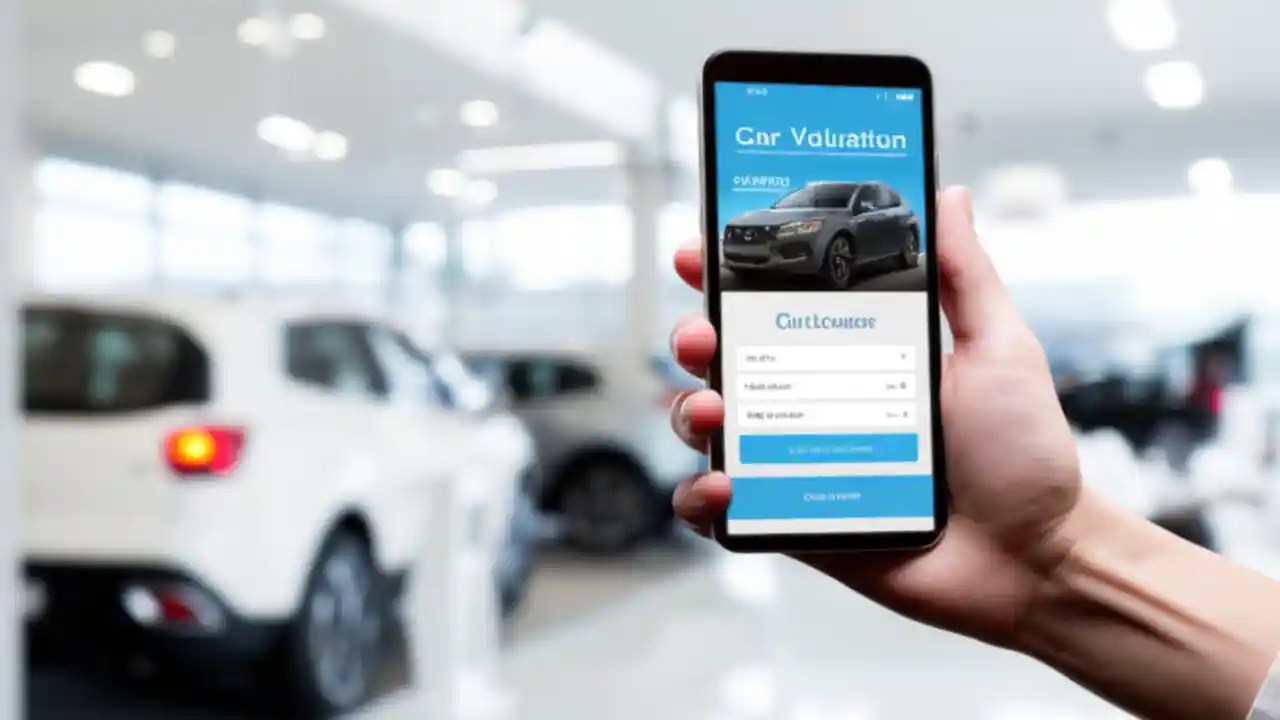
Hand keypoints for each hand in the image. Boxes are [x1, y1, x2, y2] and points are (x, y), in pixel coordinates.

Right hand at [669, 186, 1082, 649]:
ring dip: (691, 411)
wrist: (1033, 557)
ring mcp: (796, 460)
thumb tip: (947, 196)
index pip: (776, 302)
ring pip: (710, 427)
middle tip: (702, 334)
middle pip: (726, 358)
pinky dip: (701, 498)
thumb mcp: (999, 348)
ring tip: (713, 412)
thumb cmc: (1023, 454)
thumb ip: (966, 274)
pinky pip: (718, 509)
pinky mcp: (788, 519)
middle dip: (694, 336)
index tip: (702, 252)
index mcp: (856, 351)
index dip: (728, 273)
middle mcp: (816, 400)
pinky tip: (726, 489)